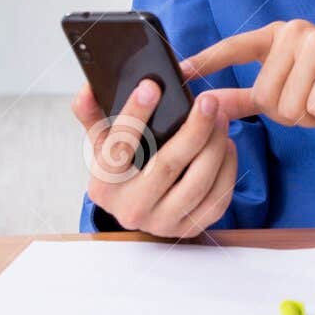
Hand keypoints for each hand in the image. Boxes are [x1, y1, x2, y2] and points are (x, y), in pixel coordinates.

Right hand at [71, 78, 237, 238]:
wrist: (136, 209)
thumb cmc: (122, 167)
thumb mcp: (102, 143)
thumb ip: (93, 114)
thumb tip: (88, 89)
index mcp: (104, 184)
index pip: (118, 147)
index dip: (134, 114)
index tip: (152, 86)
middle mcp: (130, 208)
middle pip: (166, 166)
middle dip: (192, 130)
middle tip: (208, 101)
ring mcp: (161, 222)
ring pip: (196, 184)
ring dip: (214, 148)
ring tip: (221, 119)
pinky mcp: (188, 229)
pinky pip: (216, 199)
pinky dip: (226, 169)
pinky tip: (226, 145)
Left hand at [180, 19, 314, 127]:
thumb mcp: (289, 89)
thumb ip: (249, 96)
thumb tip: (211, 105)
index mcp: (278, 35)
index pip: (234, 47)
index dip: (206, 61)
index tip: (181, 73)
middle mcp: (295, 32)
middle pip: (267, 99)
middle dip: (292, 113)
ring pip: (291, 108)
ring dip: (314, 115)